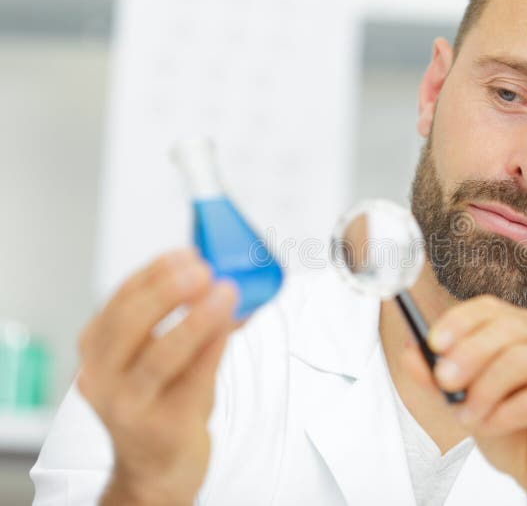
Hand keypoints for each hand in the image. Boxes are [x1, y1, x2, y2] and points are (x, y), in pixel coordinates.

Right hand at [76, 247, 239, 505]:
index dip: (154, 273)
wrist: (158, 470)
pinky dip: (212, 349)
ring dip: (195, 320)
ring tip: (224, 294)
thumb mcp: (164, 358)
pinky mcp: (164, 427)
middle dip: (167, 291)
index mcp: (98, 352)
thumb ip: (188, 322)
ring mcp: (130, 407)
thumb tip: (228, 285)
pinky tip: (230, 327)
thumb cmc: (163, 404)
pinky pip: (191, 382)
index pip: (119, 301)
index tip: (187, 254)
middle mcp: (103, 378)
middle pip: (128, 325)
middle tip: (203, 270)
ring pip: (159, 356)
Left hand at [404, 295, 526, 505]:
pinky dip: (509, 411)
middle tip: (445, 381)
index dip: (460, 322)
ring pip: (523, 358)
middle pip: (508, 328)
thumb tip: (412, 351)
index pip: (491, 308)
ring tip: (467, 416)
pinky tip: (492, 425)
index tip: (434, 344)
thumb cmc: (514, 430)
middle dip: (469, 355)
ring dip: (486, 389)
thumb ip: (438, 377)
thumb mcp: (466, 401)